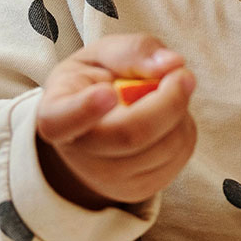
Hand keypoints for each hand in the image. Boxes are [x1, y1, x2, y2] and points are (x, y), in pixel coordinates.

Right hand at [35, 33, 196, 207]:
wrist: (97, 124)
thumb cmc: (97, 82)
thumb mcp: (103, 54)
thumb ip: (132, 51)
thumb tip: (171, 64)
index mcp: (57, 112)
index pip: (62, 120)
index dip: (85, 110)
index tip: (107, 93)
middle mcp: (78, 154)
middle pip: (130, 135)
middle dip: (169, 100)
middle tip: (182, 74)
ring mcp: (109, 179)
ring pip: (165, 144)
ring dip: (179, 110)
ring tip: (165, 92)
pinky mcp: (142, 189)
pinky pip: (180, 153)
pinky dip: (183, 126)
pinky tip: (167, 116)